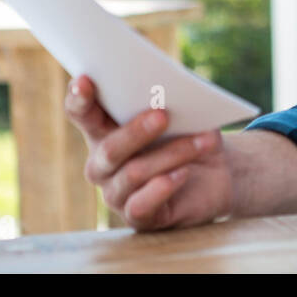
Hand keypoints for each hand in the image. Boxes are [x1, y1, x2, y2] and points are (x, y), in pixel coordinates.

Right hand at [64, 74, 234, 230]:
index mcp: (105, 130)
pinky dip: (163, 187)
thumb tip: (171, 91)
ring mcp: (116, 192)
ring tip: (203, 141)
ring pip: (133, 174)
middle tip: (162, 114)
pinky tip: (182, 174)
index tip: (85, 80)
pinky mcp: (138, 216)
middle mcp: (102, 164)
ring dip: (172, 154)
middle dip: (136, 131)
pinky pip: (141, 205)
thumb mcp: (183, 112)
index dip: (79, 99)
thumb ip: (168, 99)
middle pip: (109, 149)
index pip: (82, 114)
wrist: (217, 173)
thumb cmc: (191, 133)